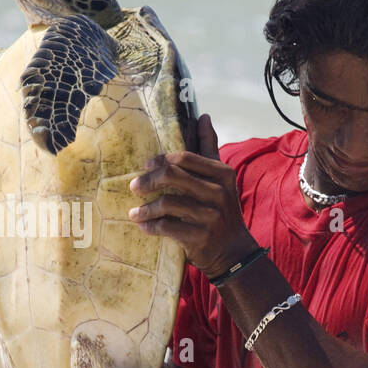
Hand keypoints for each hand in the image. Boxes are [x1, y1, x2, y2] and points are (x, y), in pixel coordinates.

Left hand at [127, 114, 256, 278]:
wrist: (233, 251)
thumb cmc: (220, 210)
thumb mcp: (221, 179)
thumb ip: (209, 148)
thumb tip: (203, 116)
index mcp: (222, 174)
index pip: (185, 158)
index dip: (161, 160)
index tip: (146, 166)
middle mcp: (219, 193)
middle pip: (174, 177)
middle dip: (149, 181)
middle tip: (134, 187)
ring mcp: (210, 216)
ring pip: (168, 203)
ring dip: (145, 208)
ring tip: (134, 212)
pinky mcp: (200, 237)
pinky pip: (167, 227)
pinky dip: (151, 226)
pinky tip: (144, 226)